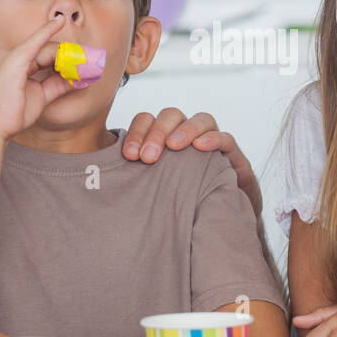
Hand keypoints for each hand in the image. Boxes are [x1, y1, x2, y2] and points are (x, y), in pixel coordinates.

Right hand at [0, 16, 73, 140]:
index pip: (45, 56)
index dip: (65, 60)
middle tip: (89, 63)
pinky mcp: (15, 59)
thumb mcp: (40, 97)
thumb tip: (76, 79)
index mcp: (16, 63)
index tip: (82, 64)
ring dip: (67, 54)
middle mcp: (11, 55)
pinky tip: (59, 22)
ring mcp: (12, 56)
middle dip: (69, 56)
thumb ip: (57, 85)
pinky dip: (47, 31)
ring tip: (85, 60)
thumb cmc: (11, 114)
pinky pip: (35, 42)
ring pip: (46, 49)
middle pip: (47, 50)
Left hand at [122, 108, 261, 216]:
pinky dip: (214, 139)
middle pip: (172, 116)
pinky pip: (226, 139)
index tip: (129, 155)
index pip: (148, 121)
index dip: (137, 132)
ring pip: (201, 120)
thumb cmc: (182, 203)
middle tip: (148, 156)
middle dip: (158, 132)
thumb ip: (135, 180)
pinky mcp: (233, 156)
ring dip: (185, 130)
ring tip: (173, 146)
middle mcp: (189, 135)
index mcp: (166, 139)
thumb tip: (103, 181)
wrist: (221, 220)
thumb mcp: (154, 191)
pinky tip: (201, 147)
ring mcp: (213, 142)